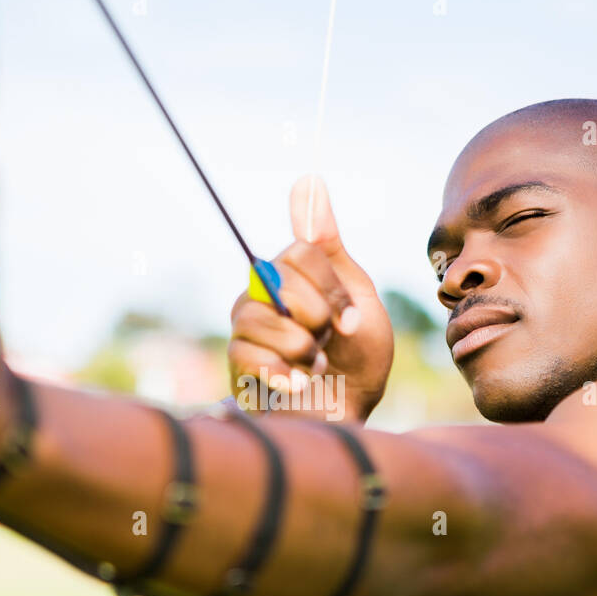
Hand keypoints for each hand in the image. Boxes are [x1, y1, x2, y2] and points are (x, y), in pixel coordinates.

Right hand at [228, 175, 393, 422]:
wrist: (347, 419)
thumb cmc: (358, 362)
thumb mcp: (360, 299)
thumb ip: (331, 248)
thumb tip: (308, 177)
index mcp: (297, 272)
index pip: (302, 252)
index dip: (330, 288)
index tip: (349, 320)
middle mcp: (265, 291)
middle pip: (280, 280)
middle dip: (317, 319)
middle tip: (329, 344)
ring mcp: (246, 326)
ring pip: (259, 315)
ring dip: (300, 348)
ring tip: (315, 367)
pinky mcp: (236, 361)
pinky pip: (244, 352)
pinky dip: (280, 371)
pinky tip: (298, 384)